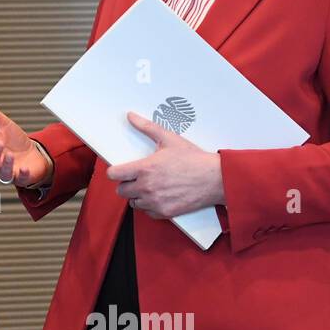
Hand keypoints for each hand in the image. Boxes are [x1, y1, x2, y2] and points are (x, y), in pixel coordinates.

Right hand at [0, 93, 52, 187]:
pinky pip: (19, 179)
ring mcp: (9, 171)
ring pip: (2, 174)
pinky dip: (21, 175)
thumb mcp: (3, 124)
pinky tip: (24, 168)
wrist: (35, 154)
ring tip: (10, 155)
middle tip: (0, 143)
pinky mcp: (22, 177)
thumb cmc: (15, 141)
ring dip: (5, 165)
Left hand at [107, 112, 224, 217]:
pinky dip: (150, 207)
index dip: (115, 171)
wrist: (215, 179)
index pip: (114, 175)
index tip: (119, 170)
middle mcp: (147, 187)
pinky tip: (158, 197)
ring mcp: (155, 202)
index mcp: (145, 169)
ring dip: (137, 196)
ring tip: (149, 187)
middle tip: (136, 178)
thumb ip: (147, 127)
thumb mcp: (169, 139)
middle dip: (126, 184)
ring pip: (134, 203)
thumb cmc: (194, 159)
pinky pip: (147, 212)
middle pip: (121, 191)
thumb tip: (131, 117)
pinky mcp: (165, 212)